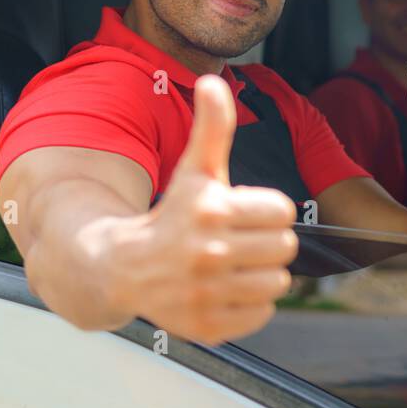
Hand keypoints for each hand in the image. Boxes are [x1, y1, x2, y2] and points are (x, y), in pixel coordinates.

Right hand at [96, 74, 297, 344]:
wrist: (121, 267)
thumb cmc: (170, 215)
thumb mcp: (194, 170)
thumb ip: (212, 127)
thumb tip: (213, 81)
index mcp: (211, 211)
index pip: (284, 212)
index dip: (267, 211)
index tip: (241, 214)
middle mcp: (209, 254)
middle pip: (285, 249)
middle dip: (266, 242)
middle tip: (237, 242)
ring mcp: (207, 294)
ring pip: (278, 283)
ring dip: (260, 274)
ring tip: (231, 266)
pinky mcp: (207, 326)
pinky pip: (263, 314)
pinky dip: (249, 305)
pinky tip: (223, 291)